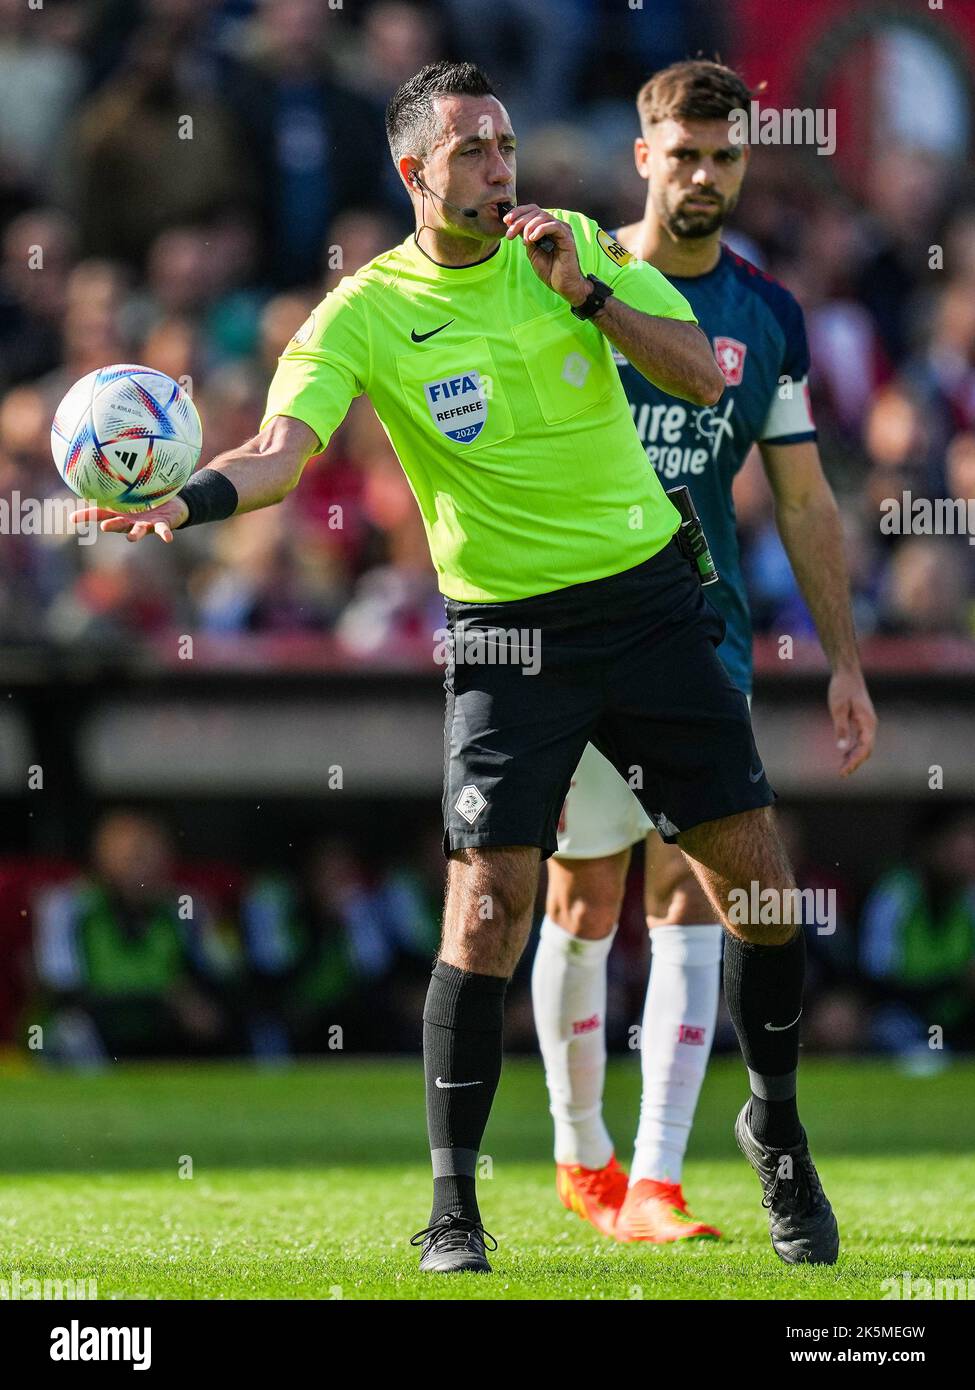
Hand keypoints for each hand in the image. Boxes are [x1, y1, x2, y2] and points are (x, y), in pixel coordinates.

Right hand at [69, 495, 188, 542]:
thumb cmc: (146, 500)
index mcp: (119, 513)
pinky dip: (165, 534)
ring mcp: (145, 524)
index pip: (99, 514)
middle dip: (112, 526)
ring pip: (138, 530)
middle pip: (118, 524)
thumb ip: (114, 484)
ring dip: (135, 534)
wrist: (171, 507)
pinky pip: (162, 529)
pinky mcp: (161, 524)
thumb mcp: (128, 492)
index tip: (72, 519)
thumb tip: (94, 465)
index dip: (86, 516)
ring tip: (131, 539)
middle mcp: (130, 521)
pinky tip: (168, 539)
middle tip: (104, 527)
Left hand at [502, 203, 587, 303]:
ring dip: (529, 226)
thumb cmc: (550, 270)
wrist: (562, 285)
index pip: (533, 211)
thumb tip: (515, 225)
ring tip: (524, 240)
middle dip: (520, 221)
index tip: (506, 221)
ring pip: (543, 217)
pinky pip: (553, 226)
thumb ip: (526, 238)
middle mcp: (555, 226)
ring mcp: (562, 230)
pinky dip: (540, 230)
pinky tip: (532, 239)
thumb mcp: (532, 251)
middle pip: (536, 212)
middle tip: (510, 234)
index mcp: (547, 227)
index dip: (518, 212)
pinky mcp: (567, 237)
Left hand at [828, 667, 876, 776]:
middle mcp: (870, 724)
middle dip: (855, 763)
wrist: (847, 674)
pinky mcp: (861, 721)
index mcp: (867, 723)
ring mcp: (867, 723)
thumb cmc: (842, 689)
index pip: (864, 748)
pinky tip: (844, 756)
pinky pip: (860, 740)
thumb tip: (841, 749)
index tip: (844, 771)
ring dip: (854, 757)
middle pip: (866, 750)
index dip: (855, 761)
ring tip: (842, 769)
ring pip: (863, 746)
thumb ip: (841, 728)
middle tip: (842, 774)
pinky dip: (853, 749)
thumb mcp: (838, 709)